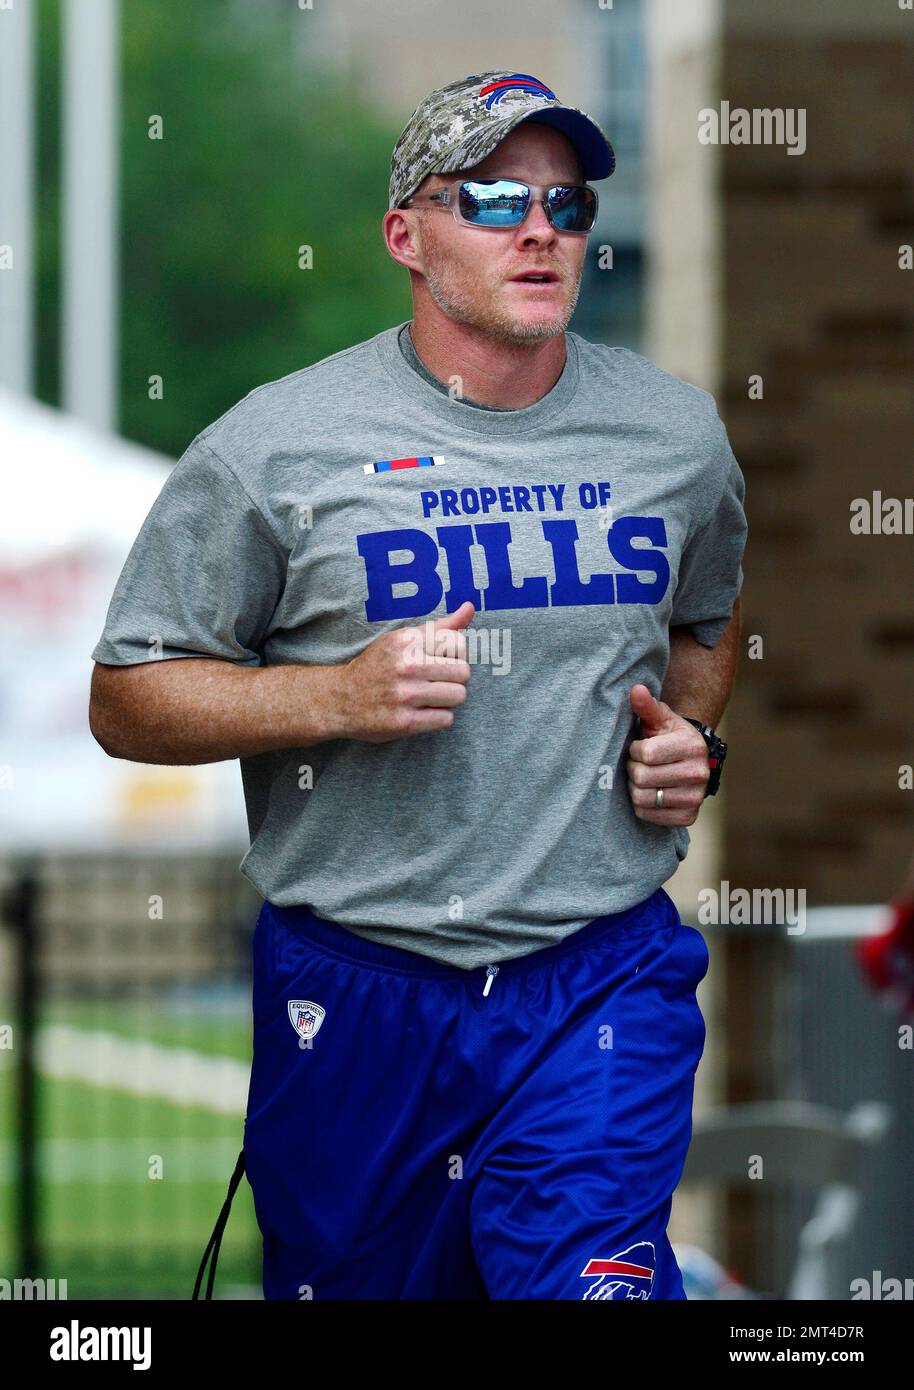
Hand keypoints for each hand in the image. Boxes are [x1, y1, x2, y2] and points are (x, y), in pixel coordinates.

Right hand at [336, 601, 474, 742]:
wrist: (340, 699)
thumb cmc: (378, 667)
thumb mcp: (402, 639)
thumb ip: (439, 626)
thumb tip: (470, 608)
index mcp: (408, 641)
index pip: (459, 643)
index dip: (455, 654)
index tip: (440, 661)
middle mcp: (407, 665)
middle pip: (463, 672)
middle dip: (454, 679)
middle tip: (435, 682)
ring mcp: (406, 695)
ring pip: (458, 696)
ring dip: (448, 700)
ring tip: (429, 697)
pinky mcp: (405, 722)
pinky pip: (446, 719)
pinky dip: (438, 718)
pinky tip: (422, 712)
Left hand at [626, 683, 709, 825]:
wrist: (689, 761)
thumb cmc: (668, 736)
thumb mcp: (660, 718)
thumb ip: (647, 705)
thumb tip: (636, 690)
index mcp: (692, 746)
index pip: (646, 754)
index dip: (635, 750)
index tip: (639, 747)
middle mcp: (699, 773)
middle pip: (642, 777)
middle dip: (633, 769)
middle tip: (638, 764)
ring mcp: (695, 797)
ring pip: (642, 798)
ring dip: (635, 788)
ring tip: (643, 777)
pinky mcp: (688, 816)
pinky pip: (648, 815)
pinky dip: (641, 805)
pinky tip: (649, 792)